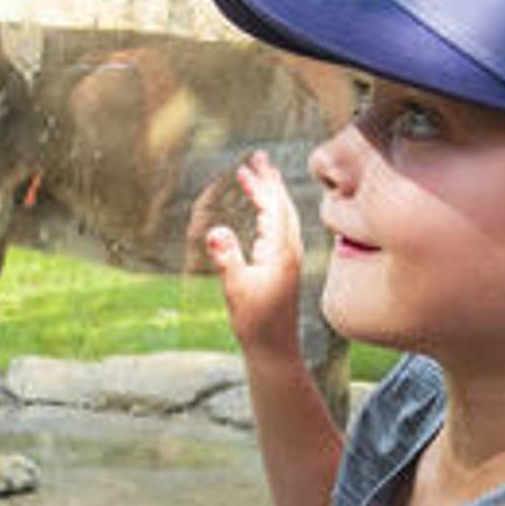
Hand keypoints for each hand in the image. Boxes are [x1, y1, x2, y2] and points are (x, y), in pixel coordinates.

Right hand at [195, 150, 308, 358]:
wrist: (275, 348)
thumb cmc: (255, 321)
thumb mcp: (235, 288)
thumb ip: (226, 257)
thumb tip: (214, 229)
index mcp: (281, 251)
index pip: (274, 208)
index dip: (261, 185)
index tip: (247, 166)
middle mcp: (290, 251)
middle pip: (283, 205)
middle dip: (270, 180)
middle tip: (257, 157)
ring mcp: (289, 258)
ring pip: (284, 216)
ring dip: (271, 193)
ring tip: (259, 176)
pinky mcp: (285, 266)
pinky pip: (281, 228)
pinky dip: (272, 211)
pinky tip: (264, 211)